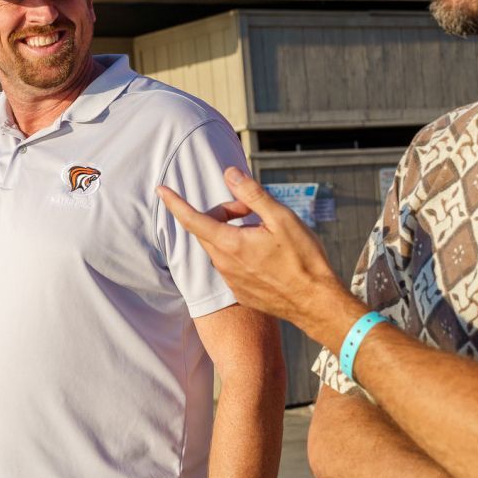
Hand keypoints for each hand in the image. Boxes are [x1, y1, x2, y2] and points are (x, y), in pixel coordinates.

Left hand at [157, 167, 346, 328]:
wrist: (317, 304)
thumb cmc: (304, 260)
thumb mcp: (282, 218)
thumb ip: (252, 195)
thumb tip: (229, 173)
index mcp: (231, 244)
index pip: (192, 220)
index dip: (175, 203)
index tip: (160, 190)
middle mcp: (224, 265)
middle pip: (208, 231)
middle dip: (223, 213)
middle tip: (252, 210)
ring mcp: (231, 282)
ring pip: (220, 248)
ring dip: (233, 234)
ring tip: (265, 233)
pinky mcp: (241, 293)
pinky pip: (231, 266)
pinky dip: (241, 253)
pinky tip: (267, 256)